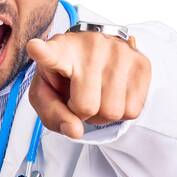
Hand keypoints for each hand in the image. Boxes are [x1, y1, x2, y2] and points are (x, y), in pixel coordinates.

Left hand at [25, 32, 149, 138]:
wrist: (100, 56)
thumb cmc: (67, 77)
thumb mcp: (47, 95)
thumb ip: (53, 115)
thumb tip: (76, 131)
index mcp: (60, 50)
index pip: (51, 54)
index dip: (43, 52)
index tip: (35, 48)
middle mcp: (91, 45)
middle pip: (86, 106)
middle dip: (82, 113)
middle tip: (80, 97)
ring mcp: (119, 51)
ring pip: (113, 111)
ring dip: (103, 114)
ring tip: (98, 94)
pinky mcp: (141, 62)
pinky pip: (132, 110)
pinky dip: (122, 111)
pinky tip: (115, 93)